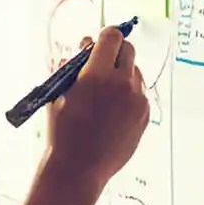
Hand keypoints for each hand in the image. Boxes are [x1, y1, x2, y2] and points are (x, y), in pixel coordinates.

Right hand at [46, 26, 148, 203]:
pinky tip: (111, 111)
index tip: (98, 42)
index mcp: (96, 75)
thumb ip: (71, 68)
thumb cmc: (62, 131)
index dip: (104, 36)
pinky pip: (139, 94)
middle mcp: (121, 83)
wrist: (78, 168)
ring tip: (104, 93)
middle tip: (102, 62)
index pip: (111, 37)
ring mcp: (137, 100)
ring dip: (121, 74)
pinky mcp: (145, 115)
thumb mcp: (58, 95)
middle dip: (115, 51)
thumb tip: (81, 48)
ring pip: (135, 73)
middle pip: (128, 50)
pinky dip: (127, 95)